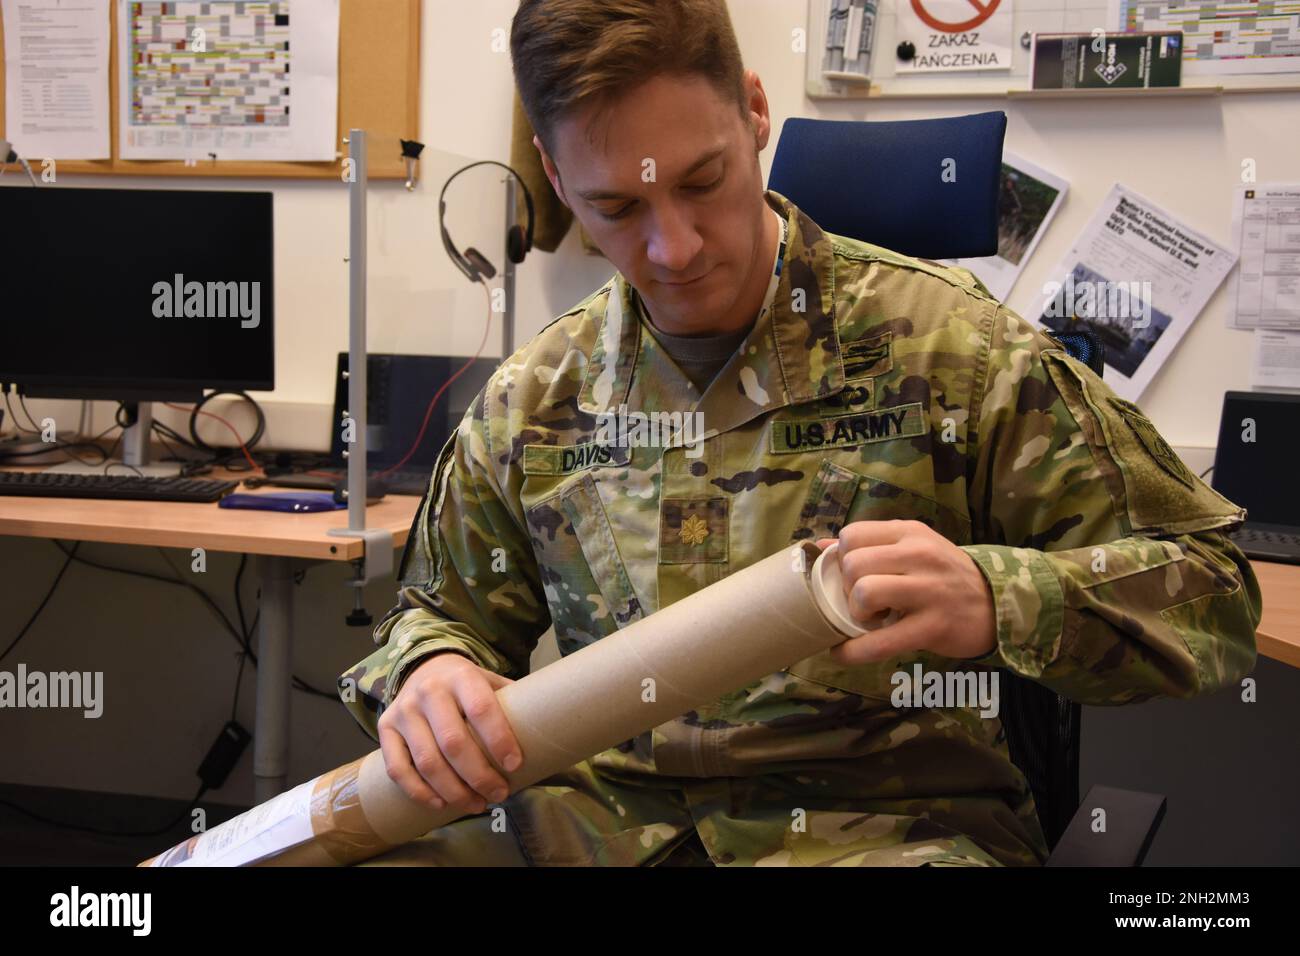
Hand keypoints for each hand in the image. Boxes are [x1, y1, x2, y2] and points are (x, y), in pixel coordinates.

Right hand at [377, 652, 522, 812]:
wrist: (425, 668)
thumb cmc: (467, 686)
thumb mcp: (490, 682)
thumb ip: (512, 703)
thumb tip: (549, 732)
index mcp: (462, 676)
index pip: (481, 709)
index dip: (499, 740)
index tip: (515, 766)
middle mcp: (429, 691)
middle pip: (453, 743)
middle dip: (479, 776)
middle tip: (499, 795)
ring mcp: (404, 710)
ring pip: (427, 761)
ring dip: (454, 791)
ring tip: (476, 804)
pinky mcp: (385, 729)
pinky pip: (398, 769)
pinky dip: (420, 792)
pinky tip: (441, 804)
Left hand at [814, 520, 996, 664]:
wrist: (998, 604)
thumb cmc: (946, 576)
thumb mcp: (914, 547)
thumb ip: (871, 545)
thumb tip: (820, 546)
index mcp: (909, 532)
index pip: (852, 534)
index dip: (842, 558)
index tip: (853, 575)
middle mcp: (919, 554)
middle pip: (854, 564)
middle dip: (847, 588)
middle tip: (863, 601)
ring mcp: (928, 590)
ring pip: (865, 592)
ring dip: (856, 612)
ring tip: (870, 619)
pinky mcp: (932, 627)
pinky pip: (880, 642)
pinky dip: (853, 651)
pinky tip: (842, 653)